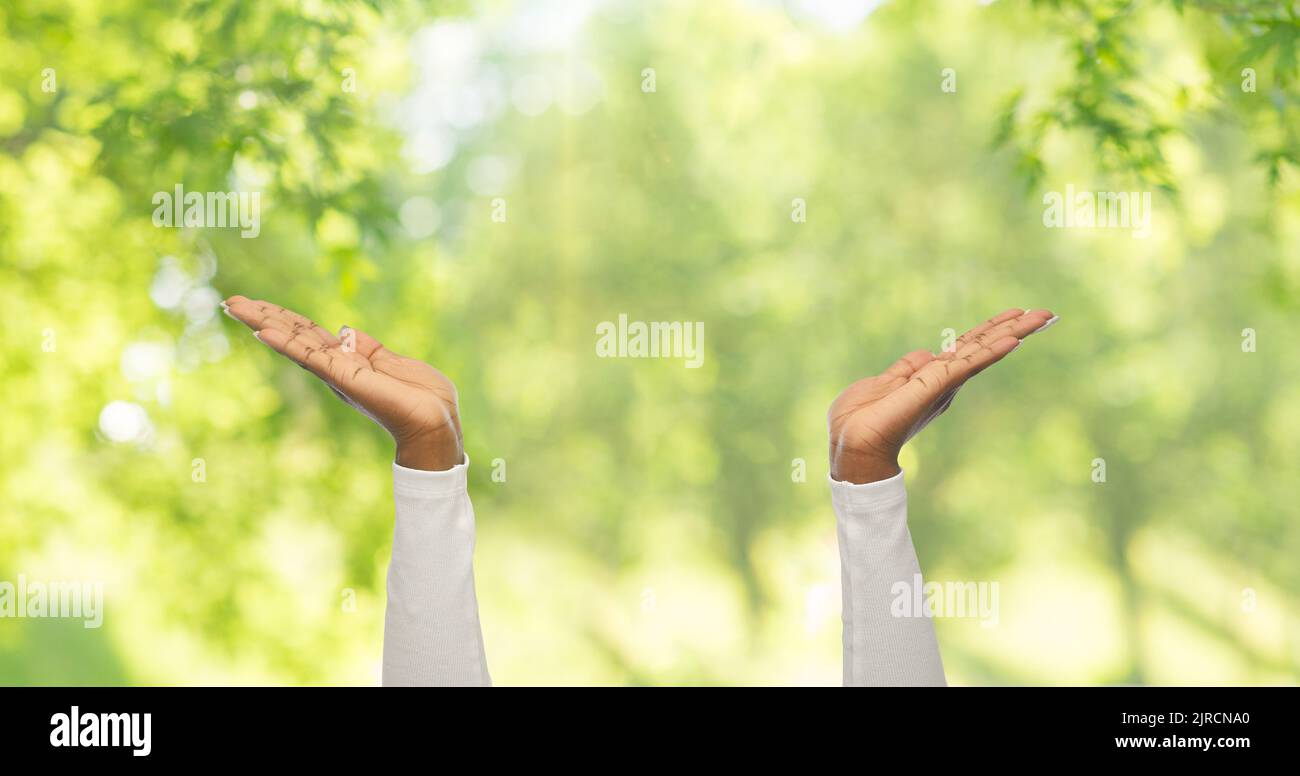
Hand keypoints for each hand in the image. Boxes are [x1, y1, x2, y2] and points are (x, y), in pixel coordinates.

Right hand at [222, 295, 463, 470]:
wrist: (438, 423)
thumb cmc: (424, 398)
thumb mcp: (395, 362)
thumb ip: (368, 348)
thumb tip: (344, 330)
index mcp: (347, 362)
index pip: (308, 335)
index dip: (283, 318)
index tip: (256, 304)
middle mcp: (335, 368)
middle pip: (293, 335)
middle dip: (262, 317)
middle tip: (229, 301)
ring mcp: (336, 373)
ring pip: (294, 342)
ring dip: (263, 323)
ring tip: (233, 306)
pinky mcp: (344, 378)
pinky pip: (310, 357)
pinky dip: (285, 343)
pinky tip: (262, 331)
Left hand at [828, 308, 1057, 483]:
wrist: (850, 447)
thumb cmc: (858, 421)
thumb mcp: (880, 385)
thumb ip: (904, 370)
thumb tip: (927, 353)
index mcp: (931, 379)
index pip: (966, 348)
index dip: (991, 331)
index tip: (1017, 314)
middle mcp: (944, 383)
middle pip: (982, 347)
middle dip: (1015, 328)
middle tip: (1047, 313)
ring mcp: (942, 385)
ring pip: (982, 351)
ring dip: (1013, 332)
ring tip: (1043, 316)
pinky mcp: (934, 387)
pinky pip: (967, 364)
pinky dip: (991, 351)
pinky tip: (1014, 339)